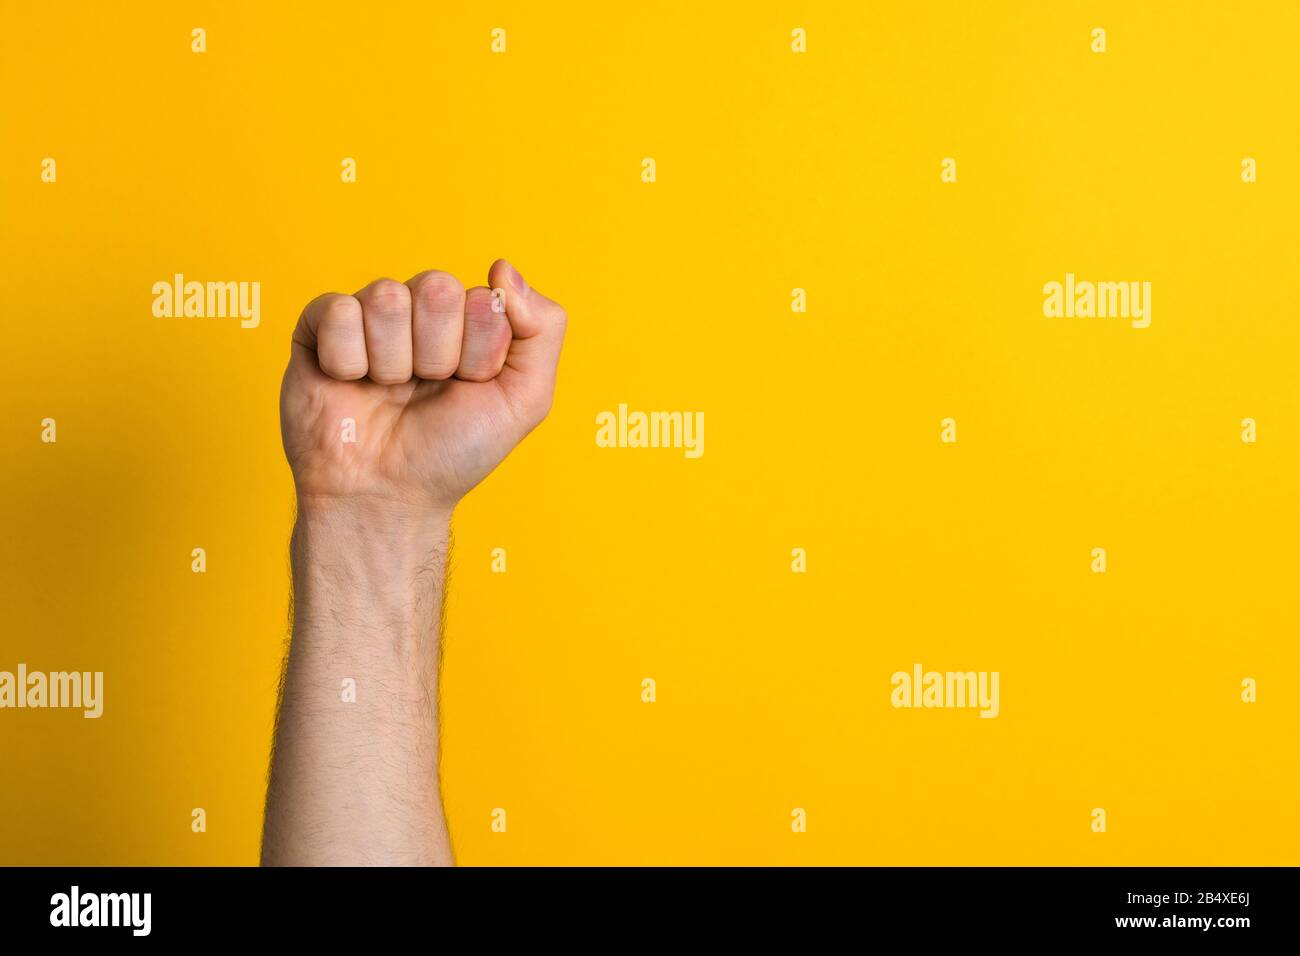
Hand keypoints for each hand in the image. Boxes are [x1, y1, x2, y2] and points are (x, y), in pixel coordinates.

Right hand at [280, 259, 565, 513]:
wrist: (386, 497)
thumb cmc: (452, 453)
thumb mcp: (525, 400)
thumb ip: (543, 328)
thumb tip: (502, 269)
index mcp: (472, 320)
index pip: (485, 297)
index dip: (480, 351)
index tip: (470, 386)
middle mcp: (422, 312)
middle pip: (436, 287)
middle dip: (437, 354)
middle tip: (427, 389)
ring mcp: (371, 316)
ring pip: (387, 298)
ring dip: (393, 363)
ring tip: (389, 391)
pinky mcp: (319, 327)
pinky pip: (338, 311)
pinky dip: (349, 362)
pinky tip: (353, 384)